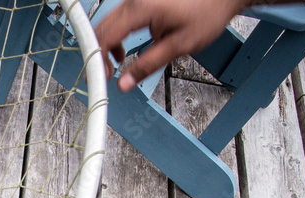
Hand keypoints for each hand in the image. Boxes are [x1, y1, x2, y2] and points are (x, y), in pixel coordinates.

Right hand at [94, 0, 248, 91]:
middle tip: (105, 75)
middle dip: (99, 55)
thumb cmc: (208, 11)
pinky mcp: (141, 0)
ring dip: (108, 45)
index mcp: (140, 9)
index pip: (104, 38)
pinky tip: (126, 48)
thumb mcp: (178, 46)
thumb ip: (147, 65)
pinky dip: (117, 35)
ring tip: (118, 63)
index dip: (96, 61)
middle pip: (101, 29)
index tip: (97, 78)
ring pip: (109, 24)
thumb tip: (124, 83)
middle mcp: (134, 0)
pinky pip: (119, 18)